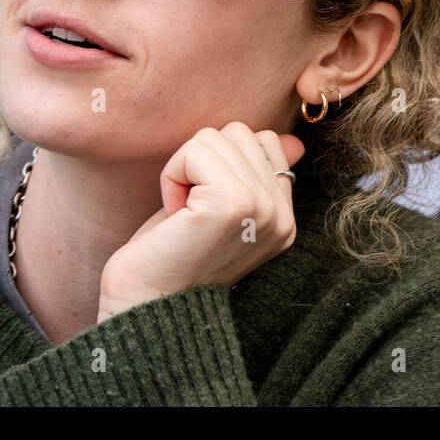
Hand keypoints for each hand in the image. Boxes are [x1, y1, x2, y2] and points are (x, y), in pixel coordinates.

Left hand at [97, 121, 305, 321]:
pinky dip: (172, 175)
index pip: (264, 142)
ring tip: (183, 214)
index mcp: (284, 218)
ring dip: (184, 169)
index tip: (204, 207)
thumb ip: (255, 174)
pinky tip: (174, 213)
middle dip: (201, 161)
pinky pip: (195, 150)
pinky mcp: (231, 202)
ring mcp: (260, 207)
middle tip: (190, 211)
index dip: (220, 163)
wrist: (146, 305)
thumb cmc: (173, 256)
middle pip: (239, 133)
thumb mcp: (221, 208)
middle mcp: (280, 215)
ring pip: (215, 137)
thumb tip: (293, 141)